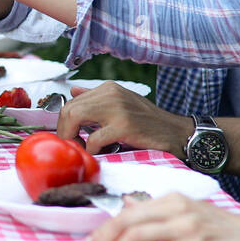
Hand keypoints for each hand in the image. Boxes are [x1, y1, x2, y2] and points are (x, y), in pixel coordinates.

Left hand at [57, 82, 193, 156]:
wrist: (175, 132)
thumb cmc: (147, 122)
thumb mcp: (121, 104)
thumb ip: (97, 99)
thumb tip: (73, 91)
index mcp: (108, 88)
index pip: (72, 101)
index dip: (64, 122)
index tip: (69, 136)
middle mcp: (111, 94)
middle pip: (70, 109)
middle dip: (64, 130)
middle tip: (72, 144)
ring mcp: (118, 108)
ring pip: (76, 117)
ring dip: (73, 138)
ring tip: (82, 148)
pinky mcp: (124, 126)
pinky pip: (94, 138)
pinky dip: (92, 148)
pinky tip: (99, 152)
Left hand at [89, 193, 239, 240]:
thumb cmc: (229, 233)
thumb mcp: (192, 213)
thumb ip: (159, 211)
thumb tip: (127, 205)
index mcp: (174, 199)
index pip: (127, 212)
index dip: (104, 228)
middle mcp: (178, 208)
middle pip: (126, 221)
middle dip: (103, 240)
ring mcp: (188, 227)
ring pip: (136, 236)